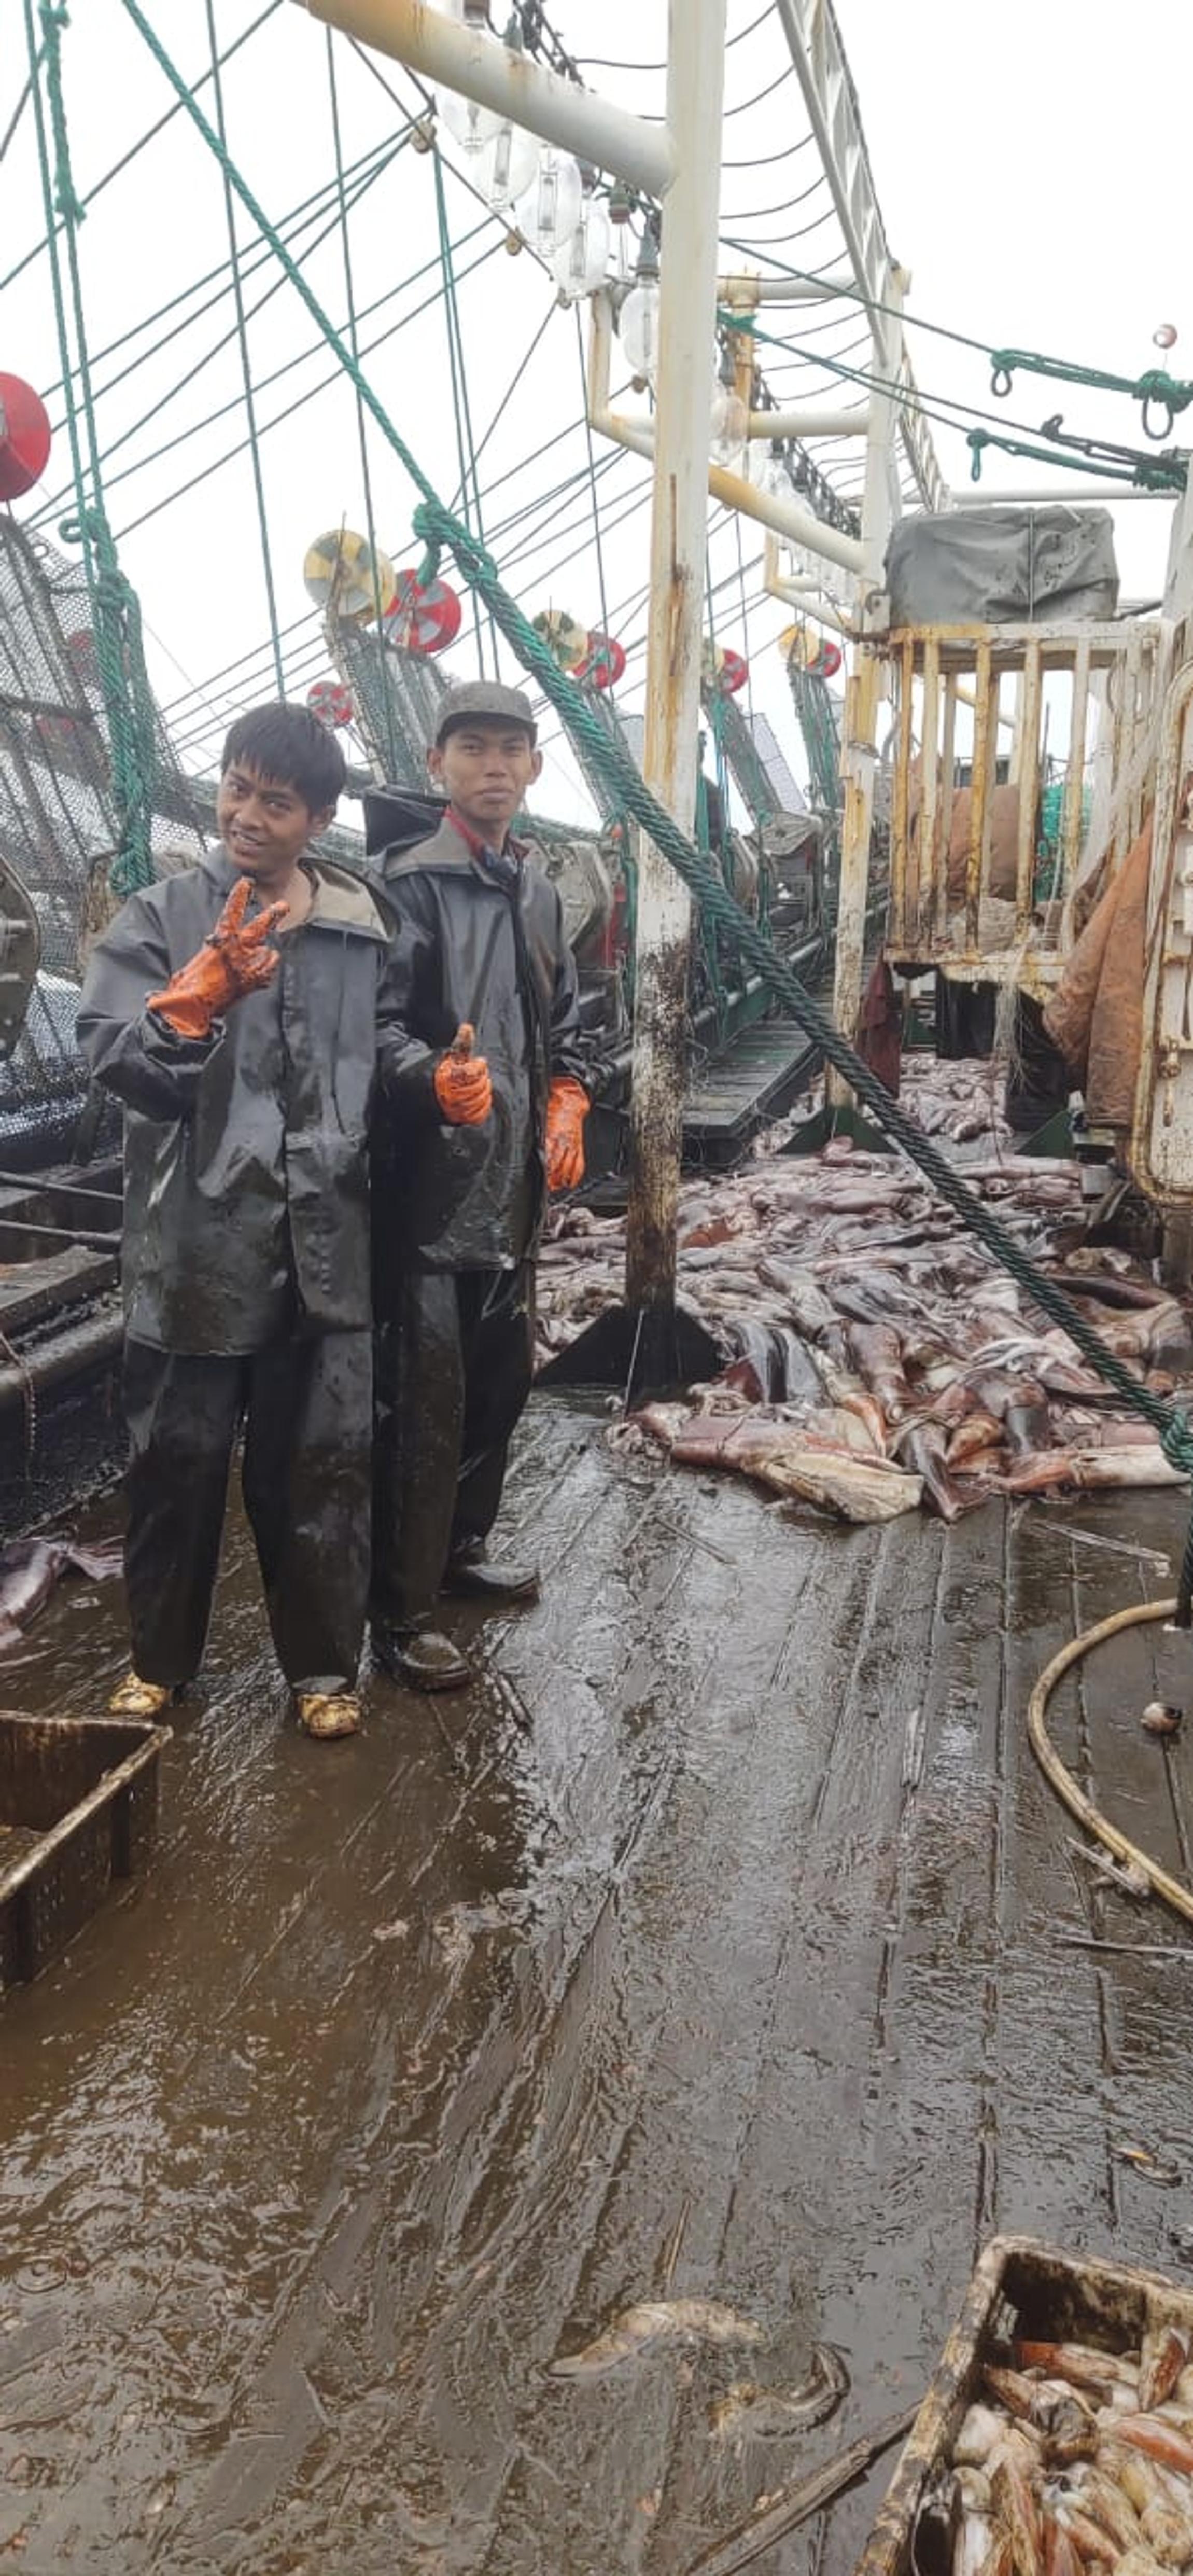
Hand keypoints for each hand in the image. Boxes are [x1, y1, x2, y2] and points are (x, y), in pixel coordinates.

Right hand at [147, 879, 288, 1039]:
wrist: (192, 1010)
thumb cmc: (188, 987)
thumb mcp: (197, 963)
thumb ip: (213, 950)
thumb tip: (215, 944)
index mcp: (219, 943)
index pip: (231, 915)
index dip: (239, 898)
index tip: (246, 883)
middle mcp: (237, 952)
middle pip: (259, 929)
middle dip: (272, 916)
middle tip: (283, 905)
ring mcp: (248, 967)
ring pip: (266, 952)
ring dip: (261, 956)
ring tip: (246, 967)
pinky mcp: (254, 982)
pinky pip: (269, 969)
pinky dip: (265, 970)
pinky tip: (254, 976)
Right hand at [434, 1021, 492, 1125]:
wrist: (417, 1090)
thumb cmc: (436, 1070)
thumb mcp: (448, 1056)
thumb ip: (460, 1044)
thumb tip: (467, 1027)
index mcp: (447, 1077)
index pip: (472, 1073)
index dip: (479, 1067)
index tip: (480, 1062)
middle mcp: (448, 1095)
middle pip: (477, 1087)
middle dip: (482, 1079)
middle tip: (481, 1074)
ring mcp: (451, 1109)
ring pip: (477, 1101)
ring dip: (483, 1092)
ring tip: (482, 1085)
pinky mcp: (454, 1119)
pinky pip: (475, 1116)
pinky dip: (482, 1108)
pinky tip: (483, 1099)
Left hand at [544, 1075, 588, 1192]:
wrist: (571, 1098)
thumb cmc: (553, 1104)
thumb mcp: (539, 1117)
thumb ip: (533, 1132)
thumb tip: (521, 1137)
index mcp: (551, 1134)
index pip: (546, 1156)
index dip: (543, 1169)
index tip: (539, 1177)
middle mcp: (563, 1142)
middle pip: (557, 1166)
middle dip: (551, 1178)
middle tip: (546, 1186)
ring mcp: (572, 1145)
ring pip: (568, 1168)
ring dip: (561, 1179)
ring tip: (555, 1186)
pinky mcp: (579, 1146)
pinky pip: (579, 1164)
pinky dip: (574, 1176)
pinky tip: (569, 1182)